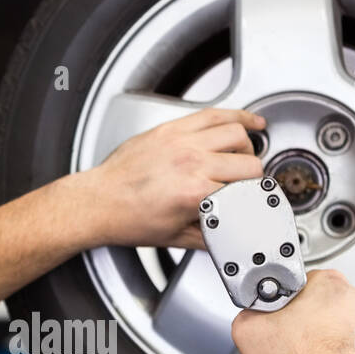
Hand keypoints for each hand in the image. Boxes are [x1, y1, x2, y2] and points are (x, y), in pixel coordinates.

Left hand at [80, 108, 266, 248]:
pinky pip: (214, 115)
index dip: (254, 200)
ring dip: (248, 148)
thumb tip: (234, 236)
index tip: (255, 204)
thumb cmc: (129, 219)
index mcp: (195, 192)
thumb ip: (211, 237)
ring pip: (236, 134)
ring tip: (246, 159)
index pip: (245, 191)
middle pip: (248, 163)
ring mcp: (182, 141)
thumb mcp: (176, 238)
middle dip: (254, 178)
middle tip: (248, 186)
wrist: (100, 203)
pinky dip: (238, 117)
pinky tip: (251, 123)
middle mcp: (191, 163)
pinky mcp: (172, 129)